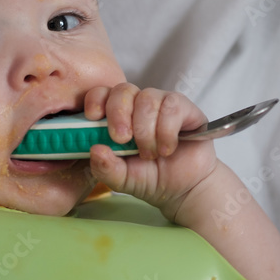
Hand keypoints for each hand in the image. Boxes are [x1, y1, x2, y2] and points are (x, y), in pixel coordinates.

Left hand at [84, 83, 218, 220]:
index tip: (93, 117)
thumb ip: (106, 168)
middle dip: (119, 113)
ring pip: (147, 98)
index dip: (96, 100)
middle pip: (124, 90)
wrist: (185, 188)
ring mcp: (161, 104)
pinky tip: (167, 149)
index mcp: (118, 117)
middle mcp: (138, 105)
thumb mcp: (122, 179)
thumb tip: (94, 150)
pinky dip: (166, 131)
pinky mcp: (185, 108)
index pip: (102, 94)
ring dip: (146, 130)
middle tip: (122, 139)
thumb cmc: (151, 178)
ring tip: (150, 154)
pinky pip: (172, 106)